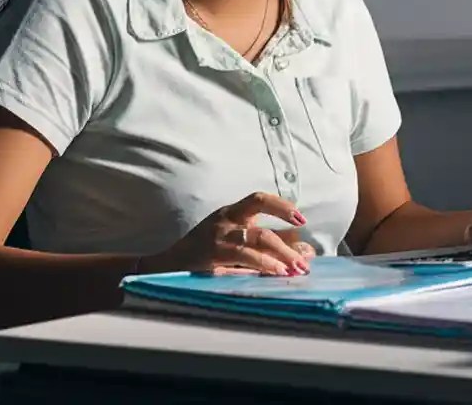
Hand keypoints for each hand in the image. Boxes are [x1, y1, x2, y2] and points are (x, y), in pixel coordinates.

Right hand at [141, 192, 313, 275]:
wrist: (167, 264)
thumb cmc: (204, 252)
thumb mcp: (232, 241)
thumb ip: (263, 245)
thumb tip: (303, 252)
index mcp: (230, 213)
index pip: (258, 199)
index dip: (282, 206)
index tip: (301, 219)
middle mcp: (224, 221)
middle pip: (261, 224)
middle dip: (287, 244)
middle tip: (304, 260)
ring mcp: (217, 238)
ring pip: (256, 240)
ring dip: (280, 255)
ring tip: (295, 269)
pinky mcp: (212, 256)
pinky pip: (243, 257)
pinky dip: (263, 264)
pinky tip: (276, 272)